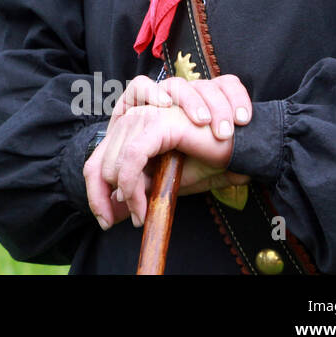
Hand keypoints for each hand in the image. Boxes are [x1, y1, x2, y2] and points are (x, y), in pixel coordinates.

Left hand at [83, 74, 253, 229]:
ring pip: (114, 163)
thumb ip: (139, 187)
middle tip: (132, 222)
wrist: (240, 149)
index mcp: (132, 129)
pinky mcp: (158, 121)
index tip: (105, 220)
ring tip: (142, 215)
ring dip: (126, 197)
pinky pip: (132, 158)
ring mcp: (144, 115)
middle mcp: (134, 117)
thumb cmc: (206, 160)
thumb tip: (112, 205)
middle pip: (101, 162)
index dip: (95, 192)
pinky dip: (132, 186)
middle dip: (106, 199)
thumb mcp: (165, 180)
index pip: (98, 160)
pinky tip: (143, 206)